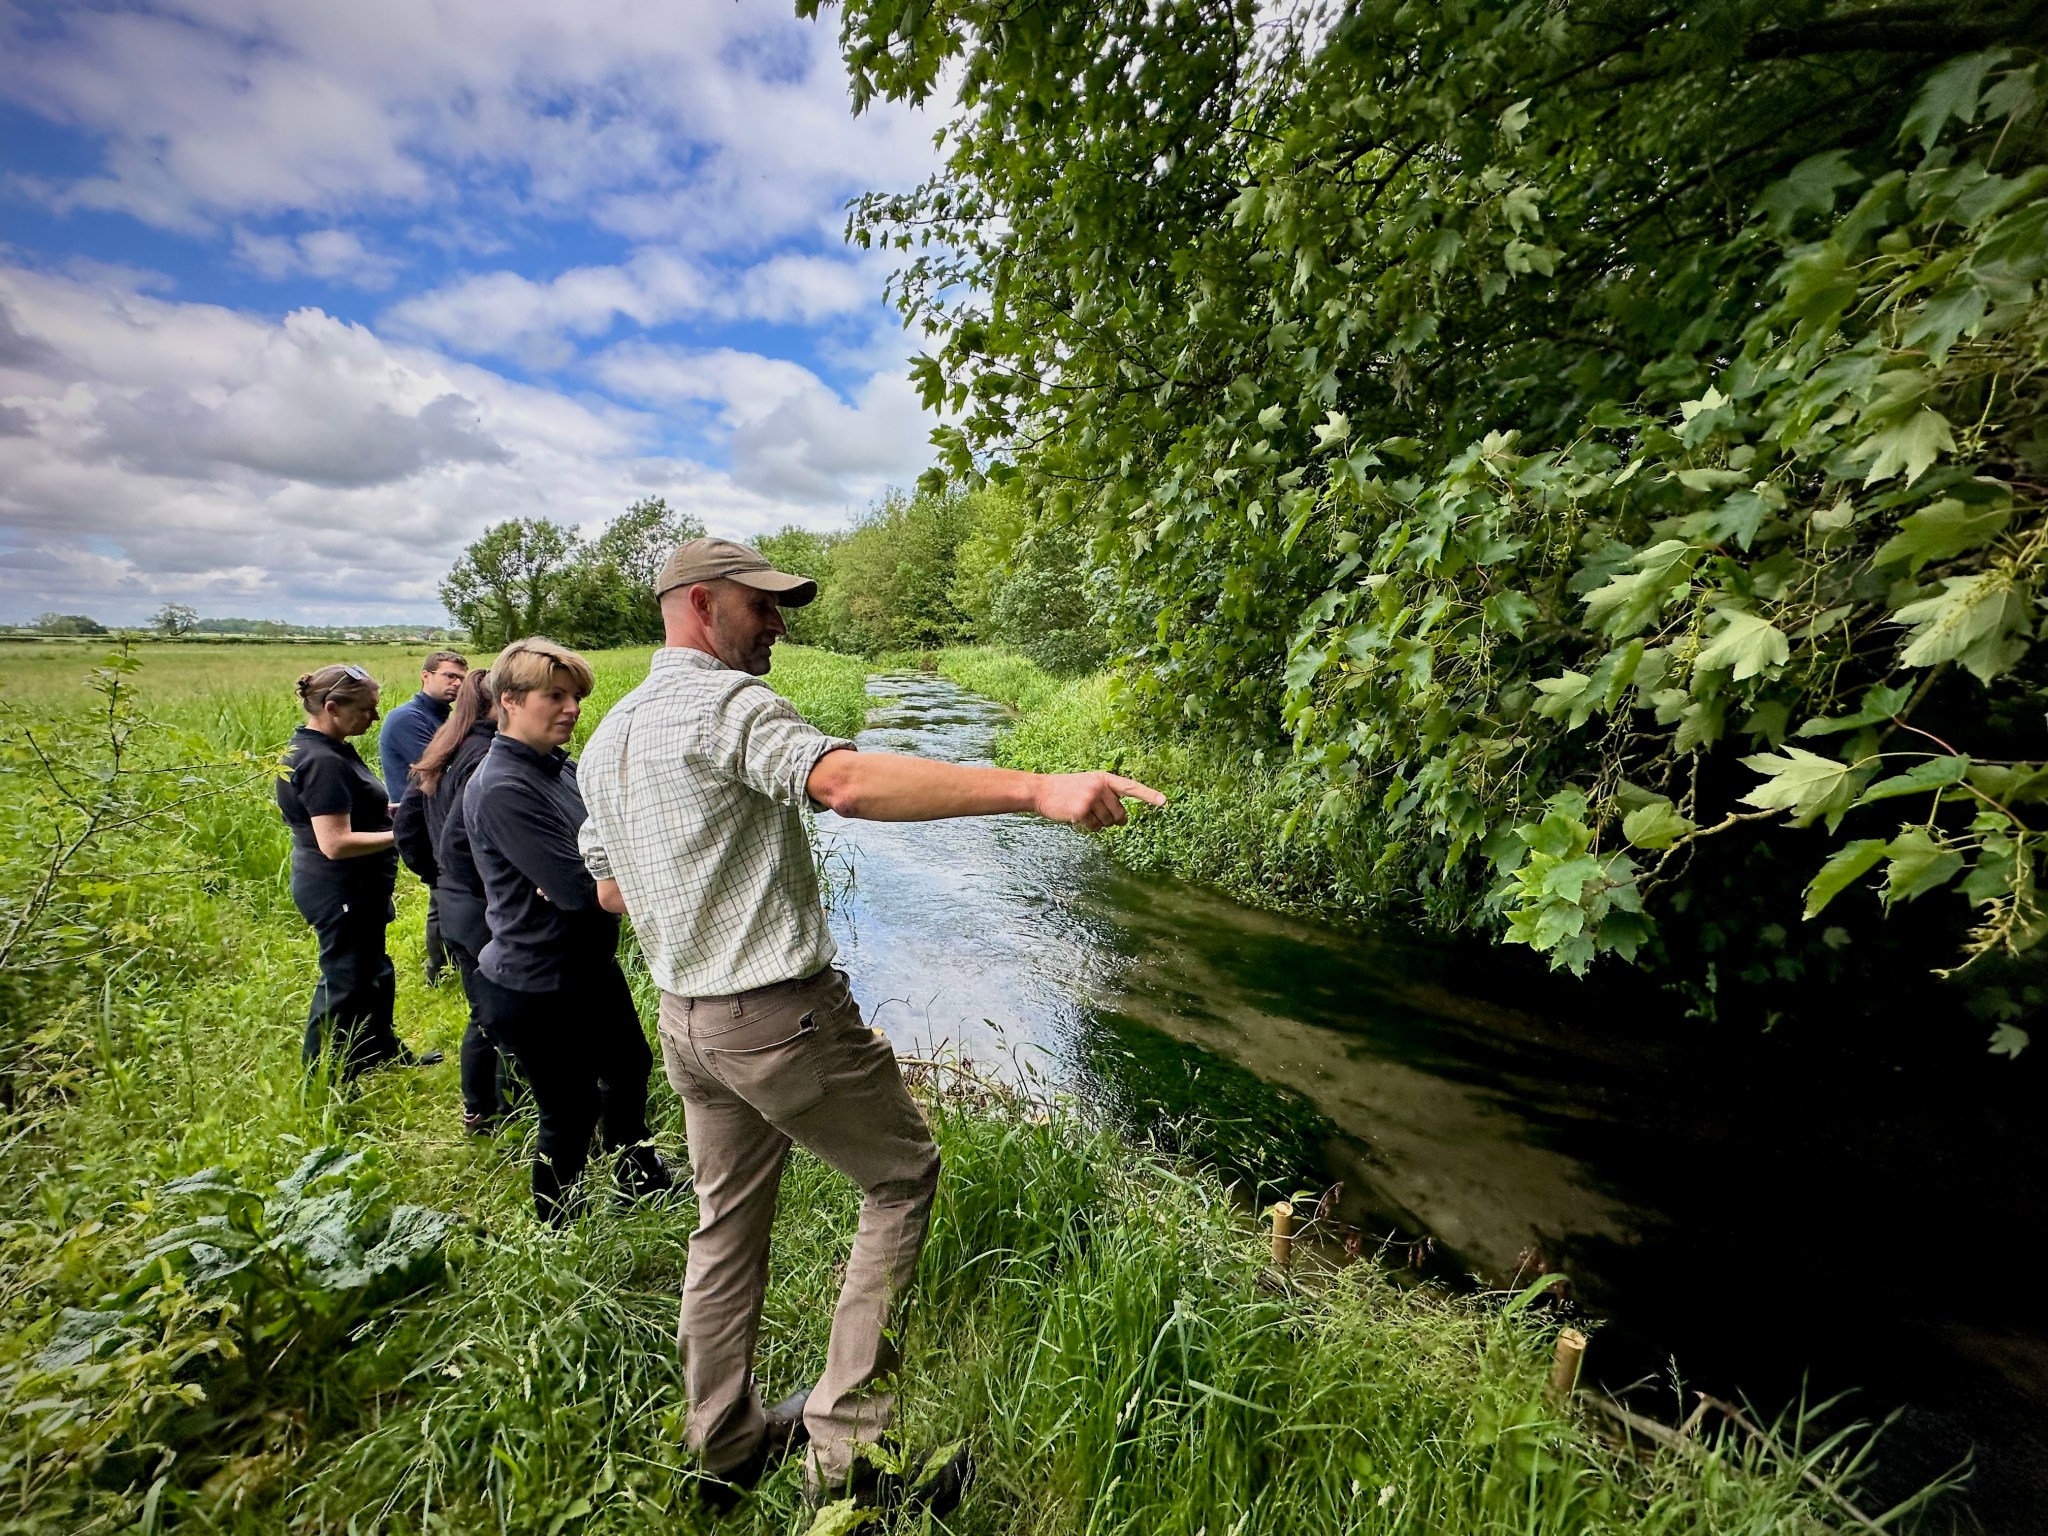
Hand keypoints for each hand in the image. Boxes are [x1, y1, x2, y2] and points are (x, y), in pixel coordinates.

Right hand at [1033, 771, 1165, 830]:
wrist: (1041, 790)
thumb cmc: (1067, 790)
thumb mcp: (1089, 785)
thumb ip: (1107, 797)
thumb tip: (1123, 820)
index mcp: (1104, 778)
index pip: (1131, 787)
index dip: (1149, 795)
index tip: (1164, 802)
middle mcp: (1100, 786)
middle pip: (1120, 813)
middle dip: (1112, 819)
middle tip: (1096, 813)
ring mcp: (1091, 798)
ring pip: (1107, 823)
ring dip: (1097, 823)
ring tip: (1082, 812)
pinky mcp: (1081, 811)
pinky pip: (1094, 828)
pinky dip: (1087, 827)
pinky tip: (1076, 818)